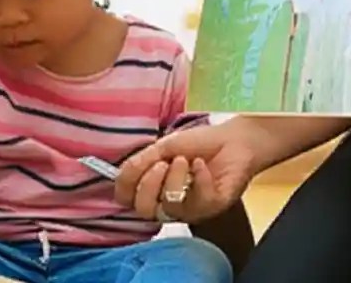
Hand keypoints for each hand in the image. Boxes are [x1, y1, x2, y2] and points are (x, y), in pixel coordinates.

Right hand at [114, 123, 257, 223]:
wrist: (233, 140)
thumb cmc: (198, 144)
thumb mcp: (162, 148)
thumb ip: (138, 163)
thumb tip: (118, 176)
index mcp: (154, 190)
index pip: (129, 202)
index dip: (127, 187)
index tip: (135, 167)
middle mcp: (170, 204)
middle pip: (144, 211)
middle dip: (149, 184)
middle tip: (162, 163)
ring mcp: (191, 209)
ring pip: (170, 207)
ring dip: (175, 178)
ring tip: (185, 160)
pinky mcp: (212, 208)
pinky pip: (197, 202)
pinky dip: (198, 178)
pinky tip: (201, 166)